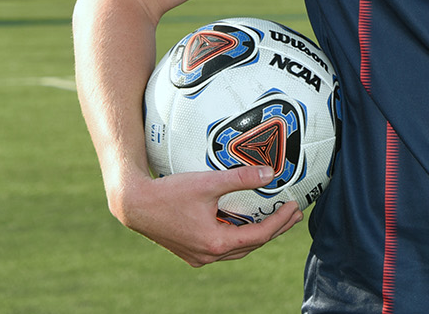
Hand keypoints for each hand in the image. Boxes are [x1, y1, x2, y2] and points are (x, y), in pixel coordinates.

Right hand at [110, 165, 305, 266]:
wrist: (134, 205)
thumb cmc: (168, 193)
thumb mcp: (208, 182)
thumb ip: (240, 178)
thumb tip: (270, 173)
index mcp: (215, 243)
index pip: (260, 235)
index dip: (280, 221)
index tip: (294, 206)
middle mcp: (208, 255)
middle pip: (251, 245)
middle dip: (275, 229)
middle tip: (292, 214)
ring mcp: (198, 257)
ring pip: (236, 249)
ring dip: (257, 235)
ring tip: (274, 219)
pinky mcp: (190, 252)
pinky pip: (221, 248)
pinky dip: (237, 236)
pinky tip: (242, 223)